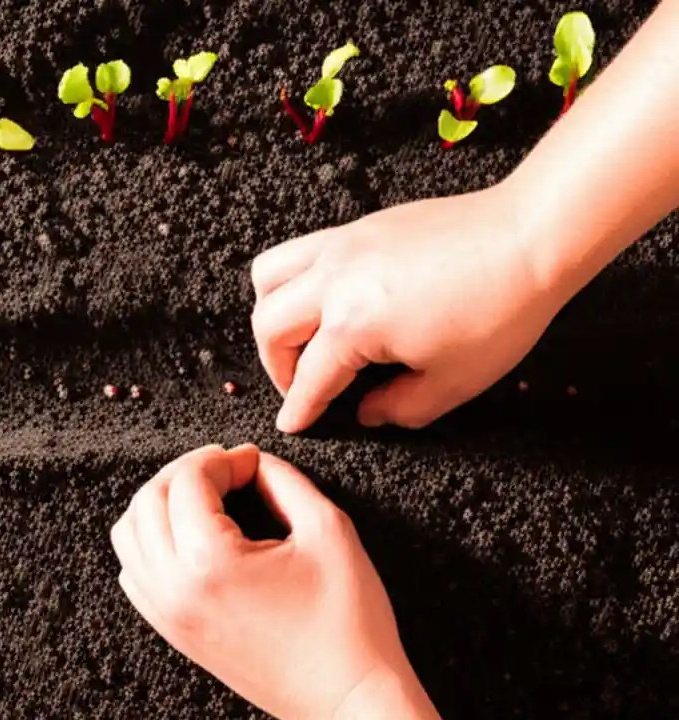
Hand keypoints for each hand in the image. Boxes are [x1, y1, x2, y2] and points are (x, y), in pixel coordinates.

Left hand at [111, 445, 436, 719]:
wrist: (348, 700)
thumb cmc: (349, 622)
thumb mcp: (328, 530)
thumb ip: (283, 480)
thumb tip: (251, 462)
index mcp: (209, 562)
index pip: (188, 481)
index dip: (221, 459)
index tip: (251, 461)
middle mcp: (174, 589)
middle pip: (147, 501)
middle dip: (185, 472)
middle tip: (226, 469)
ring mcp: (168, 615)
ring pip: (128, 537)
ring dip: (159, 504)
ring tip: (203, 497)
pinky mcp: (174, 634)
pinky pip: (134, 575)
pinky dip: (149, 544)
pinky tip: (189, 537)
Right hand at [251, 184, 561, 431]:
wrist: (530, 237)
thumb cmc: (500, 308)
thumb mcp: (454, 382)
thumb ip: (400, 408)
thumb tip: (368, 412)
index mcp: (352, 325)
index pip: (309, 379)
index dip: (298, 410)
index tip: (291, 424)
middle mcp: (333, 281)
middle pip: (268, 326)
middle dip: (276, 365)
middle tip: (300, 385)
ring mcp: (341, 246)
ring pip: (268, 276)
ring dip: (272, 313)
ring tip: (298, 336)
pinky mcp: (357, 227)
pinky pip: (298, 250)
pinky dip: (294, 279)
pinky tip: (327, 299)